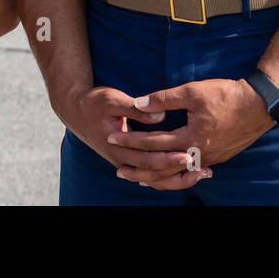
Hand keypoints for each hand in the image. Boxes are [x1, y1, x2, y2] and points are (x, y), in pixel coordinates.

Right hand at [56, 85, 200, 188]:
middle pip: (154, 173)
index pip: (147, 159)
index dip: (168, 158)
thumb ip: (135, 108)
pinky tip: (187, 171)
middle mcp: (122, 160)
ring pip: (154, 178)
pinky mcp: (130, 160)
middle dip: (179, 171)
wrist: (76, 111)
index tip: (188, 153)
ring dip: (178, 178)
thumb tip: (160, 115)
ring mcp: (125, 162)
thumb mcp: (112, 99)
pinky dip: (169, 175)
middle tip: (202, 168)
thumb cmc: (95, 102)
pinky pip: (151, 173)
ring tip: (202, 174)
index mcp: (118, 147)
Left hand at [109, 79, 273, 184]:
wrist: (261, 106)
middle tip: (118, 170)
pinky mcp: (217, 158)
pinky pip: (190, 171)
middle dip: (139, 168)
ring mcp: (209, 159)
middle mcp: (199, 155)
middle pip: (162, 168)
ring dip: (157, 176)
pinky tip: (169, 171)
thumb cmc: (227, 95)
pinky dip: (175, 174)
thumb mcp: (194, 91)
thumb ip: (165, 98)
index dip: (131, 140)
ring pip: (177, 174)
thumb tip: (139, 102)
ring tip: (139, 179)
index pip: (153, 143)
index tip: (113, 137)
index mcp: (190, 139)